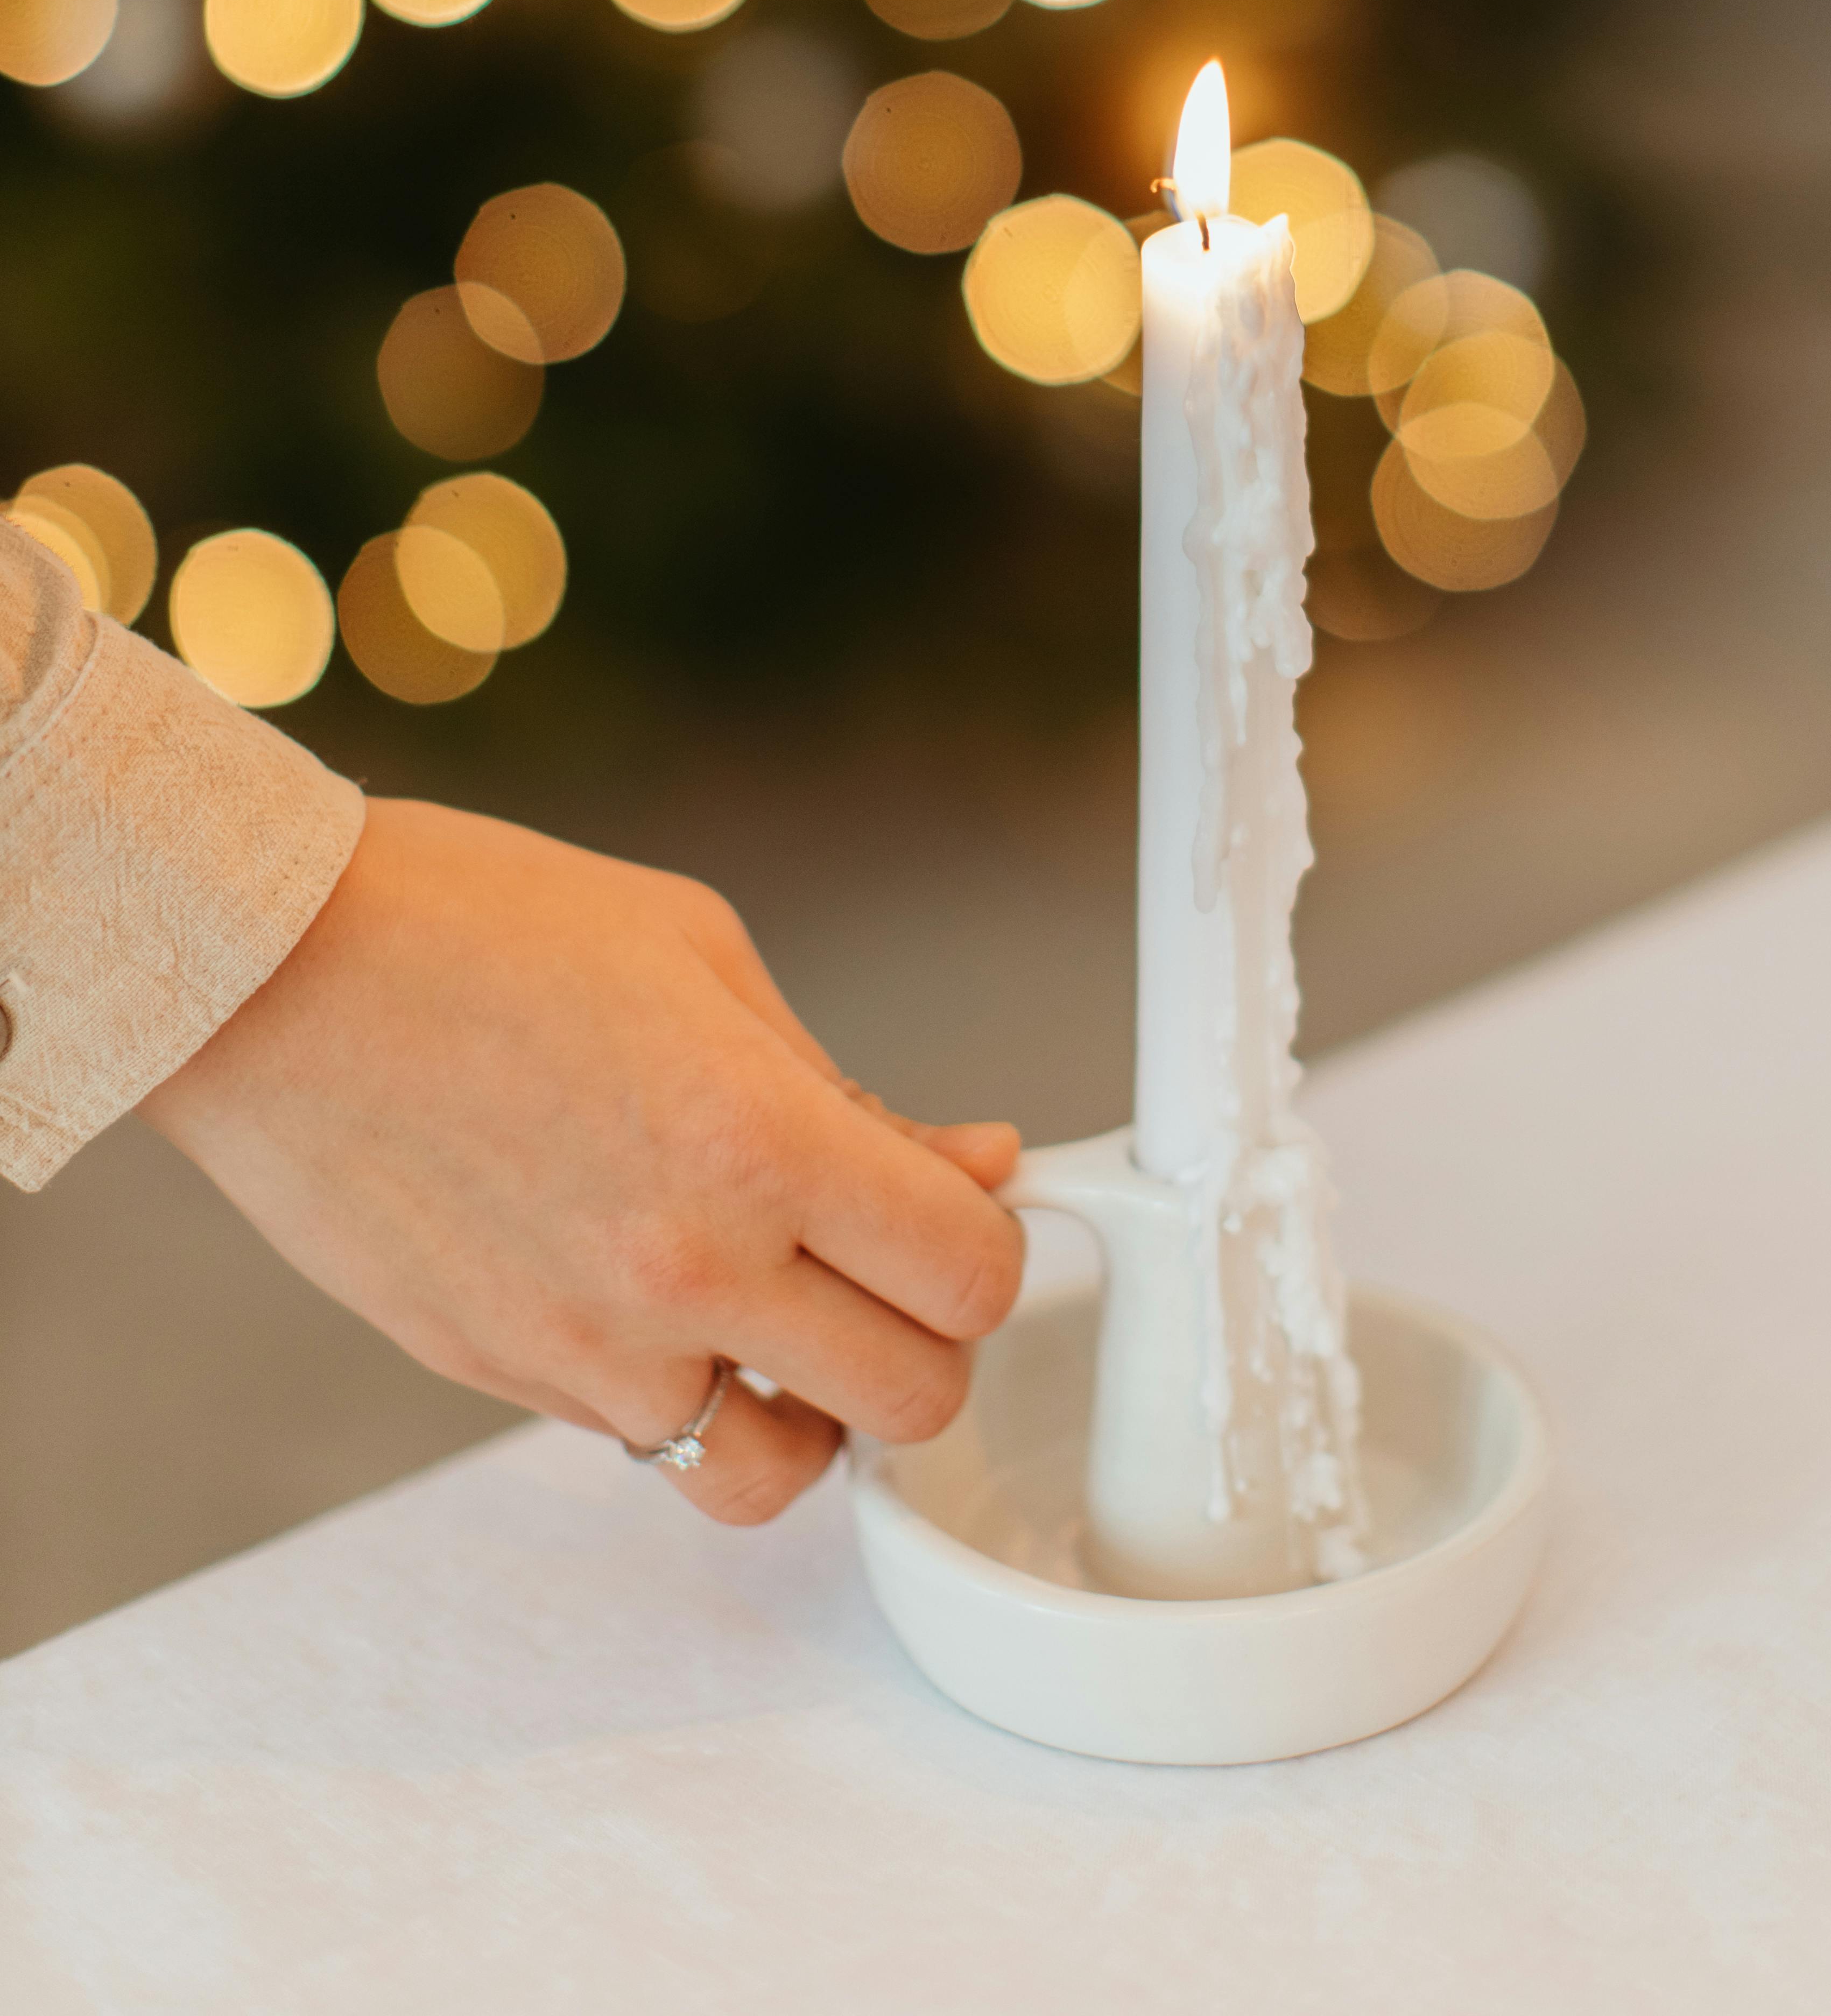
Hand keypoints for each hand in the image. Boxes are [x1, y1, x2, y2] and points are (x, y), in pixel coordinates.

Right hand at [141, 796, 1023, 1525]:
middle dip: (927, 1337)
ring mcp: (587, 1345)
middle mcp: (684, 1266)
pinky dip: (685, 1396)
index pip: (969, 1276)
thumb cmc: (476, 925)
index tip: (965, 1211)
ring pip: (777, 1471)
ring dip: (808, 1408)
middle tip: (887, 1267)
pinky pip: (647, 1440)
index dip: (992, 1247)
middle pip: (910, 1401)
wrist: (271, 972)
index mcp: (755, 1137)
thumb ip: (844, 1087)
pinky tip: (660, 1298)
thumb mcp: (703, 955)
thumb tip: (972, 1165)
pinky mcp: (504, 1378)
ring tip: (782, 1317)